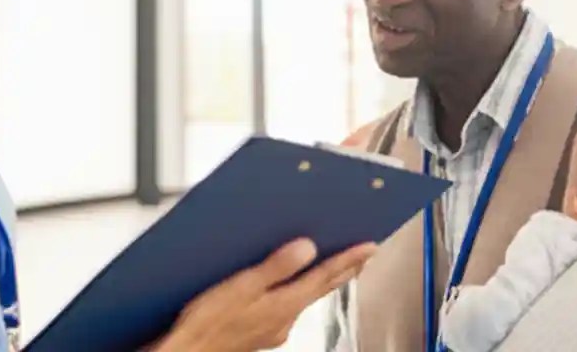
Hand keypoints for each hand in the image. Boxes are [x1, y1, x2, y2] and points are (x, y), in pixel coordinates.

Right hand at [152, 238, 376, 351]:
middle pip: (321, 289)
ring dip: (323, 278)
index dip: (349, 260)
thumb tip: (308, 248)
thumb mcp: (240, 288)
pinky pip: (287, 304)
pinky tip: (292, 284)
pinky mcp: (259, 330)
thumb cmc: (206, 325)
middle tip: (364, 254)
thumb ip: (275, 268)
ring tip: (337, 264)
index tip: (370, 246)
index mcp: (283, 305)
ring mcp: (273, 327)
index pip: (324, 277)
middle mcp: (284, 319)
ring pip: (306, 297)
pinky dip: (298, 289)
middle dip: (344, 269)